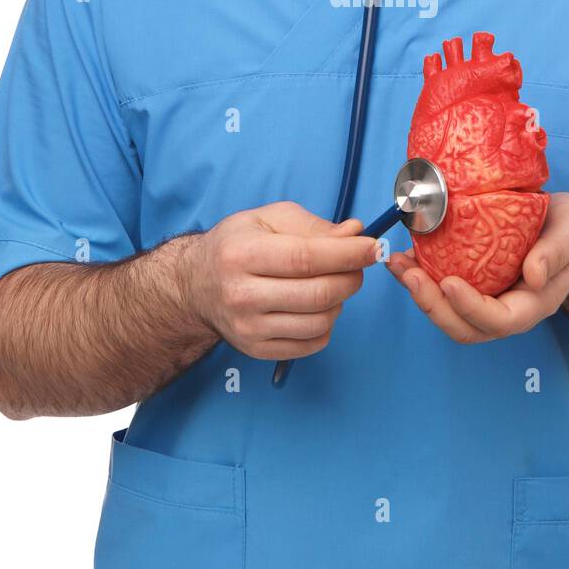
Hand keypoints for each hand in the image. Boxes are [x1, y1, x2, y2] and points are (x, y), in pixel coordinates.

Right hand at [182, 202, 377, 360]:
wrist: (195, 284)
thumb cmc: (237, 245)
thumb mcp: (269, 218)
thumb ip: (314, 226)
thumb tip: (355, 234)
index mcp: (242, 254)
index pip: (306, 258)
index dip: (348, 254)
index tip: (373, 247)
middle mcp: (241, 295)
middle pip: (319, 294)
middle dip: (351, 277)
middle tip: (356, 265)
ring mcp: (248, 328)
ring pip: (321, 321)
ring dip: (340, 301)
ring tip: (331, 284)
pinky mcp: (256, 350)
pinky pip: (312, 343)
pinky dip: (326, 324)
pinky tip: (316, 306)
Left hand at [383, 192, 568, 343]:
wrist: (566, 226)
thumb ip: (557, 252)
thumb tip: (534, 276)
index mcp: (535, 303)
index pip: (500, 320)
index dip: (470, 308)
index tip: (448, 281)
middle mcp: (507, 308)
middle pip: (466, 327)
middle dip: (433, 306)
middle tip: (409, 274)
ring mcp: (488, 298)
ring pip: (449, 314)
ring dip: (420, 294)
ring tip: (398, 264)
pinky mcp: (473, 282)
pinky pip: (443, 290)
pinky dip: (421, 276)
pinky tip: (406, 255)